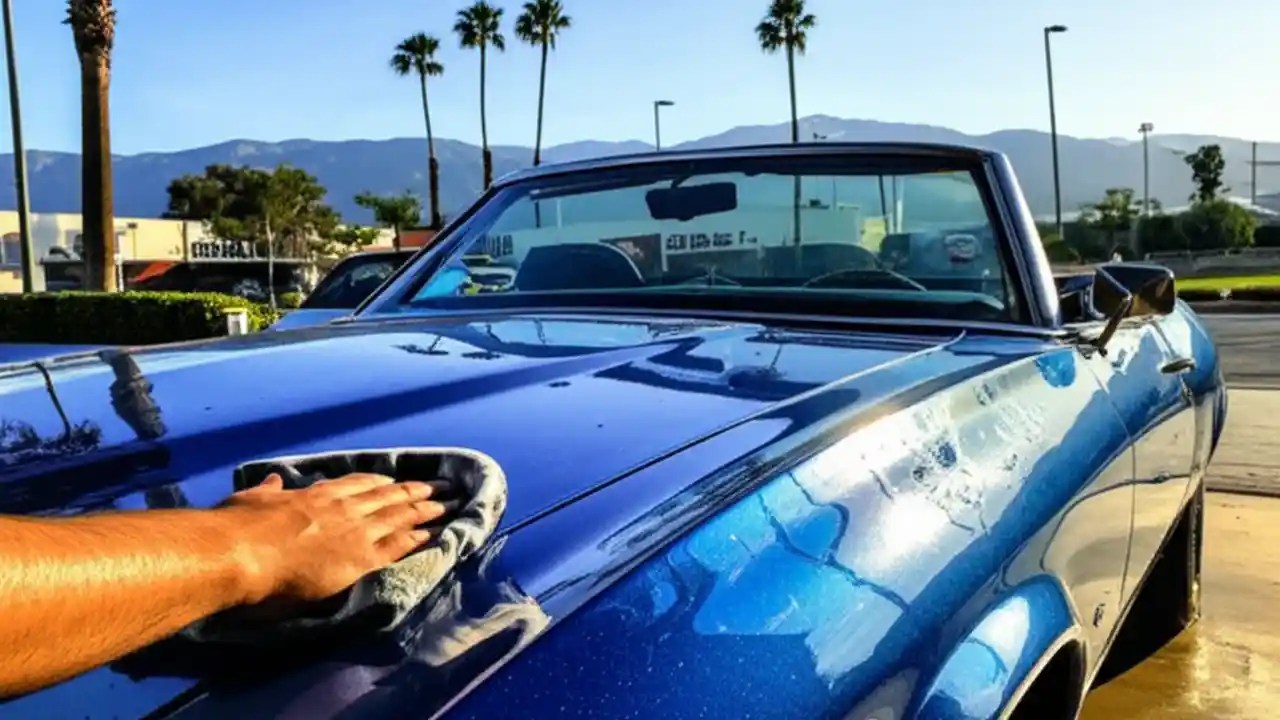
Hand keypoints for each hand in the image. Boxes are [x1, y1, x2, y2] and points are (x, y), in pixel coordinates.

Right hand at [220, 473, 448, 605]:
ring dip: (423, 511)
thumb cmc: (242, 527)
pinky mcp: (363, 557)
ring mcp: (356, 531)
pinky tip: (432, 535)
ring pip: (400, 516)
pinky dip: (417, 538)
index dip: (378, 482)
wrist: (248, 552)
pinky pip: (398, 546)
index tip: (393, 480)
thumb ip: (267, 493)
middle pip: (387, 496)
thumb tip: (271, 482)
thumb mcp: (252, 500)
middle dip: (413, 492)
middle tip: (435, 488)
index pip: (356, 485)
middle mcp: (343, 508)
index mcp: (317, 495)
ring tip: (444, 506)